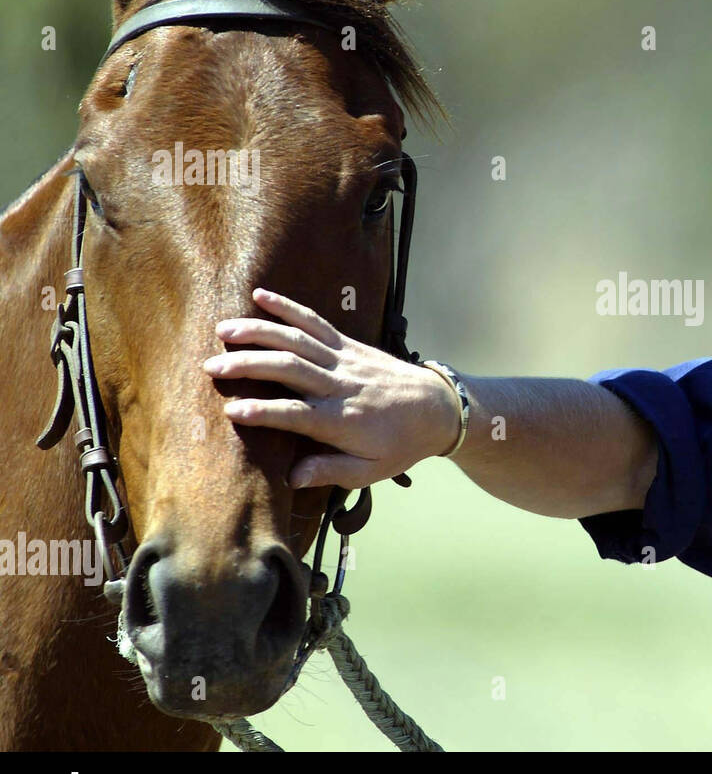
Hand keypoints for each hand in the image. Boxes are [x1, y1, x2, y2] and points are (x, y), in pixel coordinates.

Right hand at [202, 287, 457, 489]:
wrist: (437, 408)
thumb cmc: (400, 444)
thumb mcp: (370, 471)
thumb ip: (330, 472)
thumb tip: (291, 477)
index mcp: (341, 420)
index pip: (296, 414)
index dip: (263, 412)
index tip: (231, 411)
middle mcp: (340, 385)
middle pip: (289, 368)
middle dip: (248, 365)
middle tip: (211, 367)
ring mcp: (344, 360)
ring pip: (298, 339)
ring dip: (259, 331)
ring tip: (223, 330)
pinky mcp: (349, 344)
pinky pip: (316, 322)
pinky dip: (288, 307)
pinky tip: (261, 296)